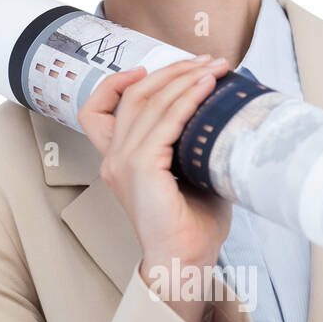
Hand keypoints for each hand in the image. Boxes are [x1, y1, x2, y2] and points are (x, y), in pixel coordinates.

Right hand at [77, 55, 234, 270]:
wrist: (187, 260)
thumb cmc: (192, 224)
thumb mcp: (191, 172)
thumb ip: (193, 142)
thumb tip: (225, 111)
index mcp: (120, 160)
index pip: (97, 111)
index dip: (117, 83)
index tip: (152, 68)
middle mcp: (115, 159)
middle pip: (133, 94)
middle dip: (171, 71)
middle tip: (206, 60)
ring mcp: (123, 163)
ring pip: (147, 101)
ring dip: (184, 79)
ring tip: (214, 68)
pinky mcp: (140, 169)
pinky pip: (163, 122)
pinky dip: (186, 99)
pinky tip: (206, 88)